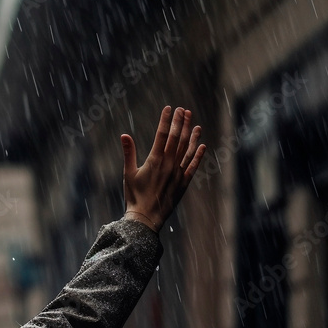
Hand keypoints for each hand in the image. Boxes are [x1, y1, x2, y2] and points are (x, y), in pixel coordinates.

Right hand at [120, 106, 206, 232]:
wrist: (146, 218)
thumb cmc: (134, 196)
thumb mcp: (128, 174)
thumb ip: (128, 153)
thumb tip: (124, 135)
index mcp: (154, 161)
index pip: (162, 135)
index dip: (166, 120)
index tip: (169, 108)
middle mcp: (169, 164)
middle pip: (177, 139)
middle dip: (181, 123)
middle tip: (184, 110)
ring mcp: (178, 173)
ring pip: (187, 150)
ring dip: (191, 135)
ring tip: (194, 123)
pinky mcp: (183, 183)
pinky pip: (193, 166)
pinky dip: (198, 155)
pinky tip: (202, 145)